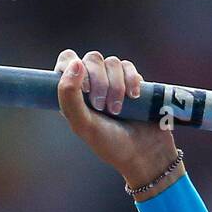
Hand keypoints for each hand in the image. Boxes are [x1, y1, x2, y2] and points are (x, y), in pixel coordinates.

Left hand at [54, 49, 178, 190]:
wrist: (145, 152)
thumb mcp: (83, 125)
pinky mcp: (133, 80)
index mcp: (74, 95)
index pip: (66, 61)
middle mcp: (92, 84)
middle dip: (99, 82)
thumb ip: (70, 97)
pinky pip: (129, 66)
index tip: (83, 88)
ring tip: (118, 110)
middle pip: (91, 59)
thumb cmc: (110, 144)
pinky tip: (134, 97)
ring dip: (116, 86)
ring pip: (112, 62)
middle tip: (102, 107)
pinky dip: (131, 81)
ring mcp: (113, 81)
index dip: (72, 67)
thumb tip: (75, 63)